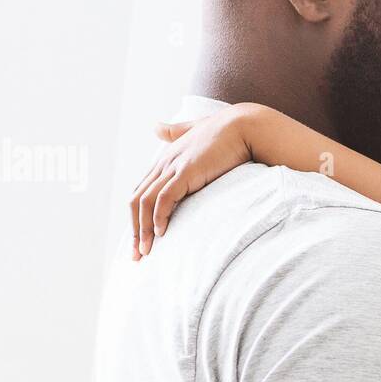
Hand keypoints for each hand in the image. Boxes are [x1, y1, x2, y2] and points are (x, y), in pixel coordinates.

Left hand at [128, 107, 253, 258]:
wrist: (245, 126)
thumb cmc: (226, 131)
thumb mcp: (194, 131)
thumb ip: (175, 132)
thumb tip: (155, 127)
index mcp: (165, 159)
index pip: (142, 192)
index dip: (138, 218)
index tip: (142, 241)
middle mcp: (164, 163)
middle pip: (137, 201)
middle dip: (135, 230)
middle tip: (138, 255)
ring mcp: (173, 167)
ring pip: (145, 202)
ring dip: (143, 230)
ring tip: (147, 252)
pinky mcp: (186, 172)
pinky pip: (164, 198)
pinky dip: (158, 217)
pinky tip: (161, 233)